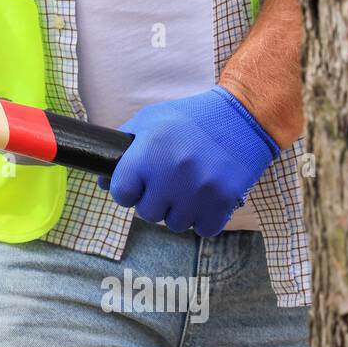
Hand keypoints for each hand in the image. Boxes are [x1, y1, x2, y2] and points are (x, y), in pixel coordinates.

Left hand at [98, 85, 279, 236]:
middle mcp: (171, 174)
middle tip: (166, 184)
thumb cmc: (191, 117)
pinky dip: (202, 219)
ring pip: (174, 224)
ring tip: (187, 188)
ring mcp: (198, 191)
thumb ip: (124, 147)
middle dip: (153, 201)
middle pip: (147, 214)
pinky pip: (202, 229)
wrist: (243, 117)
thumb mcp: (151, 119)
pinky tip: (204, 198)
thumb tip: (103, 181)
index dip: (127, 190)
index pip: (121, 193)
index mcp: (148, 153)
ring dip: (178, 211)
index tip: (137, 185)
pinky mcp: (223, 202)